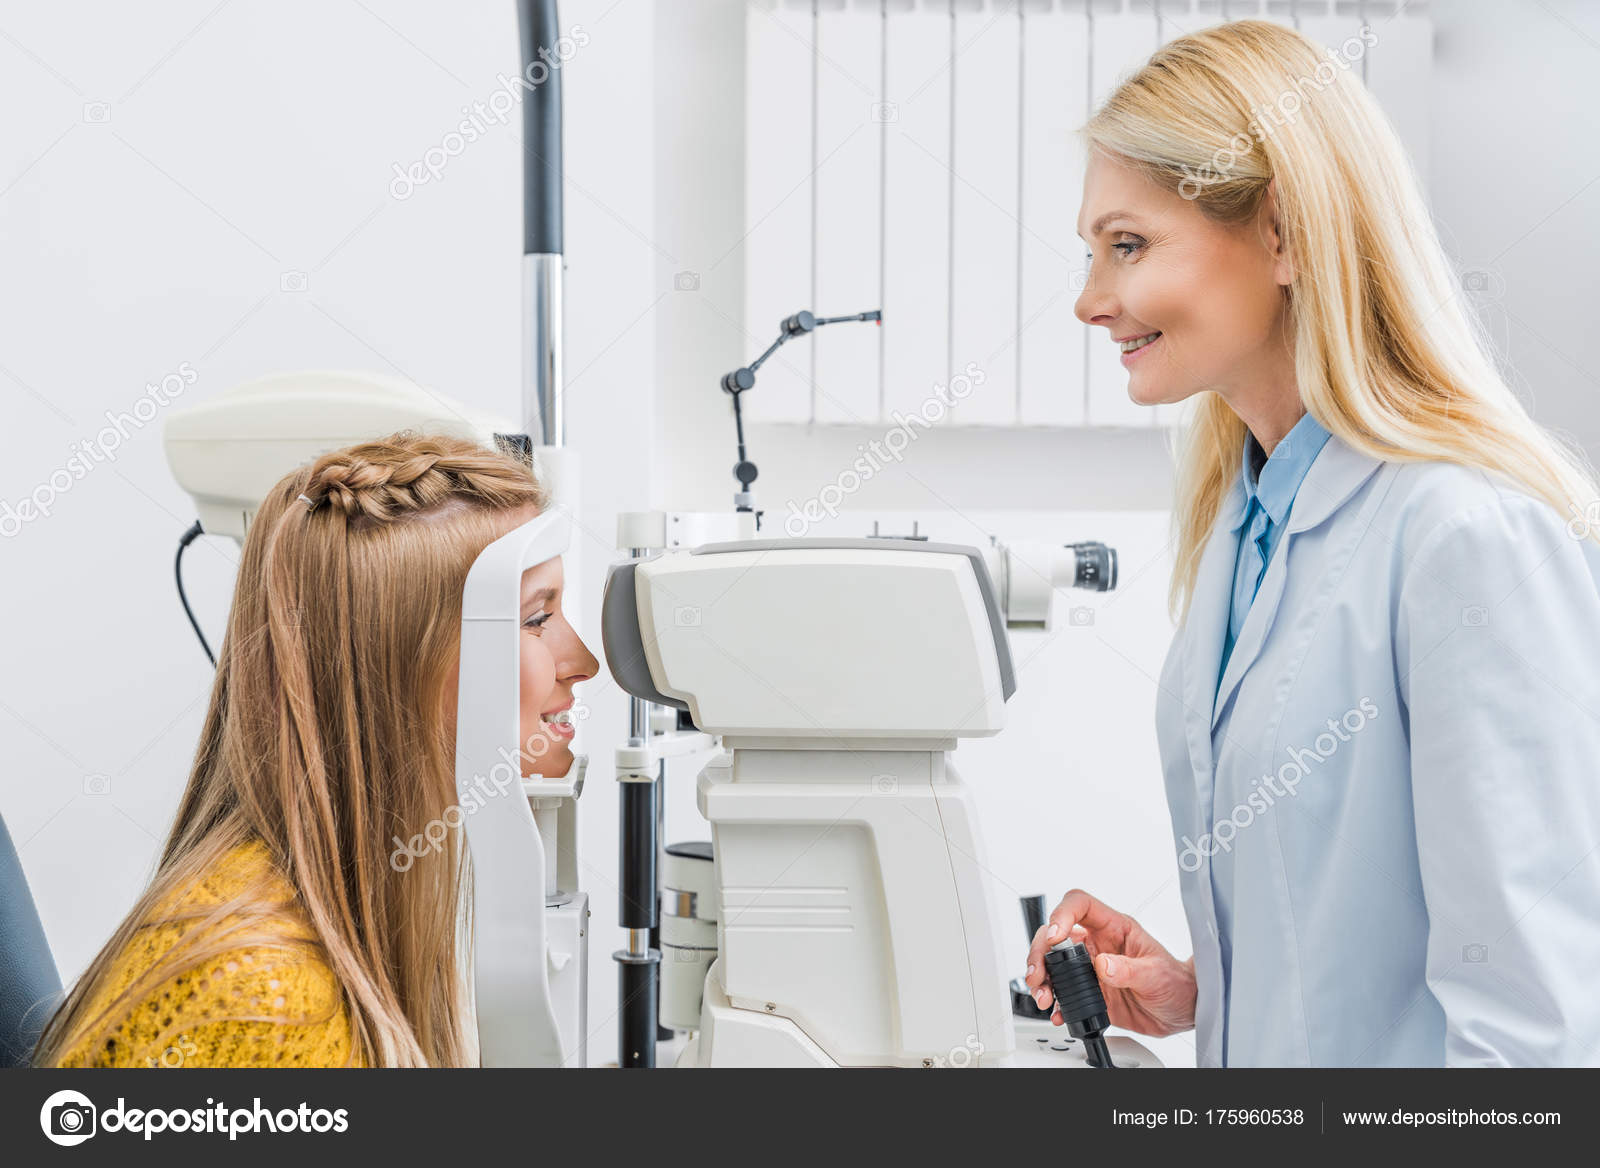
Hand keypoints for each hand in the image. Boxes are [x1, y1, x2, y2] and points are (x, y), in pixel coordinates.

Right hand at [1023, 888, 1195, 1037]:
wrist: (1182, 1011)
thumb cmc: (1176, 983)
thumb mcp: (1156, 974)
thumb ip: (1129, 969)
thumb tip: (1102, 964)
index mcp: (1114, 928)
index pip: (1080, 906)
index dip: (1062, 914)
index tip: (1055, 937)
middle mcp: (1098, 944)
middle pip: (1056, 935)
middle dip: (1041, 952)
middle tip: (1039, 974)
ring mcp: (1091, 969)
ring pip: (1054, 964)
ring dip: (1043, 978)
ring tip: (1044, 997)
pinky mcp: (1090, 993)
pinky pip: (1065, 993)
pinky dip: (1056, 1003)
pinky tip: (1057, 1012)